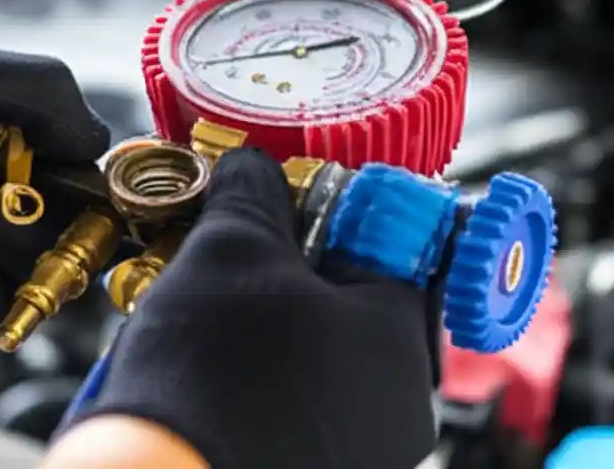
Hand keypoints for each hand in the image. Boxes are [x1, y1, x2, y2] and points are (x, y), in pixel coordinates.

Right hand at [80, 149, 436, 468]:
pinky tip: (212, 365)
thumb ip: (253, 194)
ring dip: (273, 324)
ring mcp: (360, 450)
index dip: (341, 210)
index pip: (396, 246)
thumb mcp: (230, 248)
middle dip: (296, 270)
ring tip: (214, 312)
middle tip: (245, 252)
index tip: (298, 199)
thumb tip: (253, 171)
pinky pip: (297, 405)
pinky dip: (261, 377)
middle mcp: (399, 407)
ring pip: (322, 357)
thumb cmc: (209, 379)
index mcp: (404, 343)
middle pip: (356, 303)